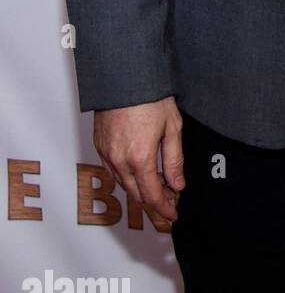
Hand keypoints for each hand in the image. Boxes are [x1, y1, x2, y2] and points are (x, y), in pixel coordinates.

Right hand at [93, 96, 184, 223]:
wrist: (124, 77)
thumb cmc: (151, 97)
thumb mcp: (172, 127)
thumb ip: (174, 160)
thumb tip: (177, 185)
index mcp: (140, 158)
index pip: (152, 195)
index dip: (164, 208)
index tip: (173, 214)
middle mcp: (119, 160)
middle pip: (136, 193)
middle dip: (153, 201)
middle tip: (169, 201)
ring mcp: (107, 153)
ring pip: (123, 183)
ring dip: (140, 189)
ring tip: (157, 185)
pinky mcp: (99, 145)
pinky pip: (112, 170)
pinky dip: (126, 176)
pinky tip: (139, 171)